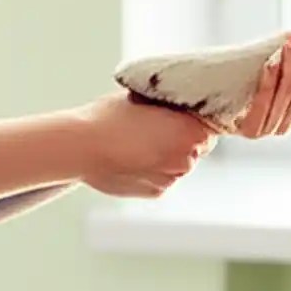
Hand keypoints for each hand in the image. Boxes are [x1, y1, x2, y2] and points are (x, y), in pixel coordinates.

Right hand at [75, 93, 216, 197]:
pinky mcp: (157, 193)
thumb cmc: (110, 117)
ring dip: (164, 158)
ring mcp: (173, 178)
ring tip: (135, 146)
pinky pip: (161, 179)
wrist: (83, 146)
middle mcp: (189, 157)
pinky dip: (150, 172)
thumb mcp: (145, 98)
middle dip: (178, 141)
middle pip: (195, 149)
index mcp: (192, 130)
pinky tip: (129, 160)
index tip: (175, 118)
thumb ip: (168, 105)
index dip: (190, 122)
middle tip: (152, 130)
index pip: (208, 127)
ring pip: (177, 166)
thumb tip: (175, 104)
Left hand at [236, 33, 290, 137]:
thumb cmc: (247, 85)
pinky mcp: (250, 129)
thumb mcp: (278, 78)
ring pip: (288, 94)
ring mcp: (269, 128)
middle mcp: (289, 123)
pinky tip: (272, 61)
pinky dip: (271, 79)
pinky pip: (264, 102)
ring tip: (290, 43)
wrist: (210, 108)